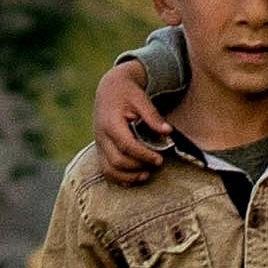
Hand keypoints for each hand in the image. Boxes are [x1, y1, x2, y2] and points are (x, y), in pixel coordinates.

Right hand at [93, 61, 176, 185]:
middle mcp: (101, 136)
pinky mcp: (100, 149)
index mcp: (111, 122)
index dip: (143, 155)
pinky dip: (119, 178)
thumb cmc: (127, 92)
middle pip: (117, 161)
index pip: (126, 145)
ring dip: (128, 177)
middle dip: (138, 166)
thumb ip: (153, 116)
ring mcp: (99, 144)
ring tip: (146, 174)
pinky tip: (134, 178)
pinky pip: (106, 170)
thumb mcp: (141, 98)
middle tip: (157, 163)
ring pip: (109, 169)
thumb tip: (168, 132)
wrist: (109, 89)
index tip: (160, 159)